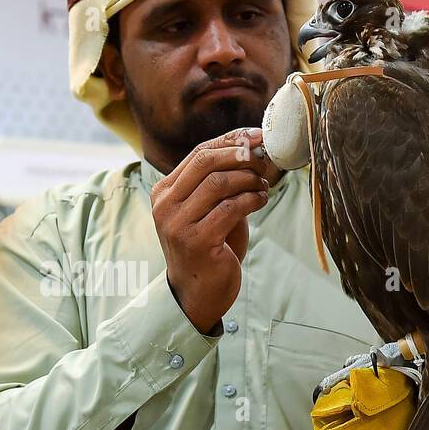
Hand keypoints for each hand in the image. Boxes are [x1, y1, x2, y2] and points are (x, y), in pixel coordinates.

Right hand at [150, 127, 272, 333]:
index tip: (257, 136)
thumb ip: (220, 181)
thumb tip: (252, 145)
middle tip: (264, 158)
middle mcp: (165, 205)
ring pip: (218, 182)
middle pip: (205, 161)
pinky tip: (261, 200)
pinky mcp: (196, 241)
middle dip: (240, 154)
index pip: (198, 153)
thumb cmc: (209, 247)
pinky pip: (230, 207)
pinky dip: (251, 199)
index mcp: (164, 192)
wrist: (198, 293)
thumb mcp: (209, 208)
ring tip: (263, 185)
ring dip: (249, 179)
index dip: (230, 140)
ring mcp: (178, 224)